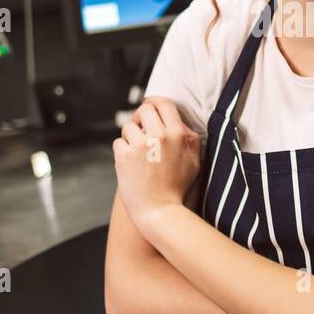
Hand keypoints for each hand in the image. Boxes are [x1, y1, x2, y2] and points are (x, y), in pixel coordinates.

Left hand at [113, 97, 201, 236]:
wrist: (160, 211)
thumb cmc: (178, 187)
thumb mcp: (194, 160)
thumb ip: (189, 137)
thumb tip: (178, 120)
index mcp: (178, 134)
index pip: (164, 103)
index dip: (154, 102)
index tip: (149, 106)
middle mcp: (159, 136)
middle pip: (144, 110)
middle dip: (141, 117)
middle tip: (141, 128)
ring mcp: (140, 146)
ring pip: (128, 126)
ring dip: (131, 136)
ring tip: (138, 153)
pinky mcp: (123, 156)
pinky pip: (118, 142)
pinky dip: (122, 150)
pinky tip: (130, 163)